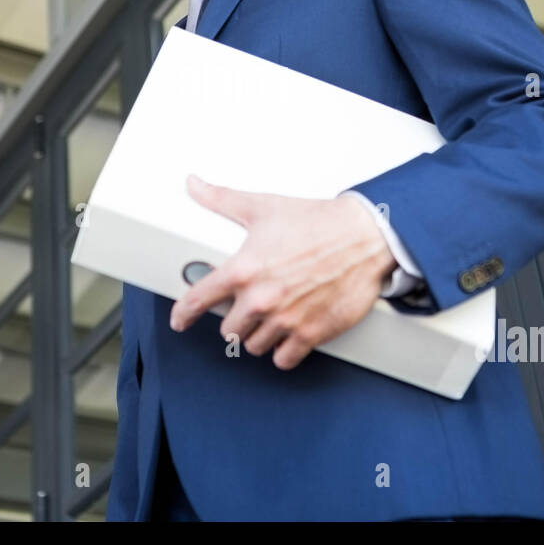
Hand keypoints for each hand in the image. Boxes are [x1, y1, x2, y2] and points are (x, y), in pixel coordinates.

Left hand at [170, 174, 397, 369]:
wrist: (364, 236)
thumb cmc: (317, 222)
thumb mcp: (262, 207)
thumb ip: (221, 199)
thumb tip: (194, 184)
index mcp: (244, 270)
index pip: (198, 299)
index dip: (183, 312)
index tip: (179, 320)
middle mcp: (261, 299)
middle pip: (228, 330)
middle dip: (235, 319)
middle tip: (248, 307)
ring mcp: (286, 320)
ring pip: (254, 346)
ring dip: (259, 335)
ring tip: (270, 318)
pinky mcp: (311, 333)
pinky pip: (284, 359)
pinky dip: (283, 351)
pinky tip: (287, 336)